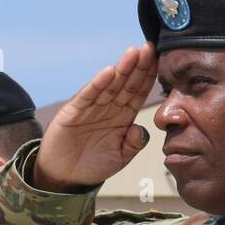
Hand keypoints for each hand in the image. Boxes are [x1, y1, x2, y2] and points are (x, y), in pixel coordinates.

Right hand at [34, 44, 156, 191]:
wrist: (65, 176)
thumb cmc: (94, 165)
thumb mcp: (120, 157)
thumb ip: (134, 144)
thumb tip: (141, 129)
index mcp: (123, 116)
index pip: (138, 92)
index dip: (148, 77)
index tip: (160, 61)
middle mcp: (109, 108)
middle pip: (126, 83)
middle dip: (138, 66)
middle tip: (150, 48)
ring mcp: (91, 107)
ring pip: (109, 85)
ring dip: (121, 69)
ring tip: (133, 53)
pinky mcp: (73, 111)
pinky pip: (87, 96)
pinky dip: (97, 84)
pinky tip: (109, 72)